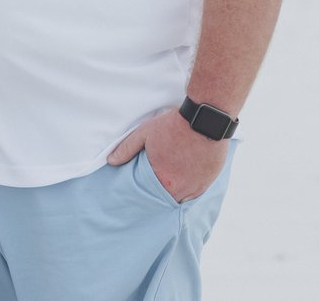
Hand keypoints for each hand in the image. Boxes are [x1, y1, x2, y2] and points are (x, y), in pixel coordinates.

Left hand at [106, 108, 227, 202]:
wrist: (206, 118)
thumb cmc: (175, 125)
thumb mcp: (146, 132)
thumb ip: (127, 148)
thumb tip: (111, 161)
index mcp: (161, 179)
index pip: (147, 196)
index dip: (144, 195)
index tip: (140, 194)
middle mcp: (178, 188)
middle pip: (164, 200)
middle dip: (158, 196)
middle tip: (155, 189)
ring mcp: (194, 187)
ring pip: (180, 200)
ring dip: (174, 195)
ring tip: (169, 187)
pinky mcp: (207, 182)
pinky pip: (194, 196)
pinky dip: (188, 191)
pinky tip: (183, 184)